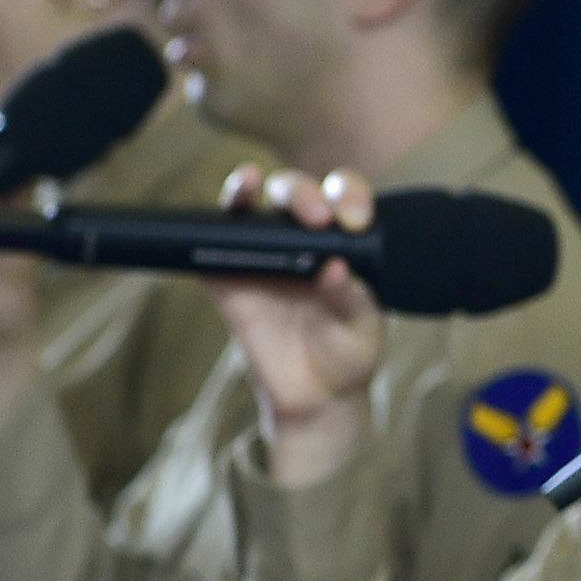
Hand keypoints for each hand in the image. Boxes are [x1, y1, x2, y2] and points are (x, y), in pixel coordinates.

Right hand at [208, 168, 388, 490]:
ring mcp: (263, 254)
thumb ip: (353, 300)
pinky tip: (227, 203)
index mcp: (345, 243)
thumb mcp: (363, 330)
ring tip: (252, 182)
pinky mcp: (228, 275)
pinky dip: (218, 216)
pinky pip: (218, 238)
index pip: (347, 201)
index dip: (351, 199)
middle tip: (316, 218)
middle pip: (298, 193)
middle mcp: (303, 239)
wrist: (313, 398)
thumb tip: (336, 268)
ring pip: (255, 204)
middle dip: (304, 194)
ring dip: (251, 185)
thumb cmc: (348, 354)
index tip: (355, 222)